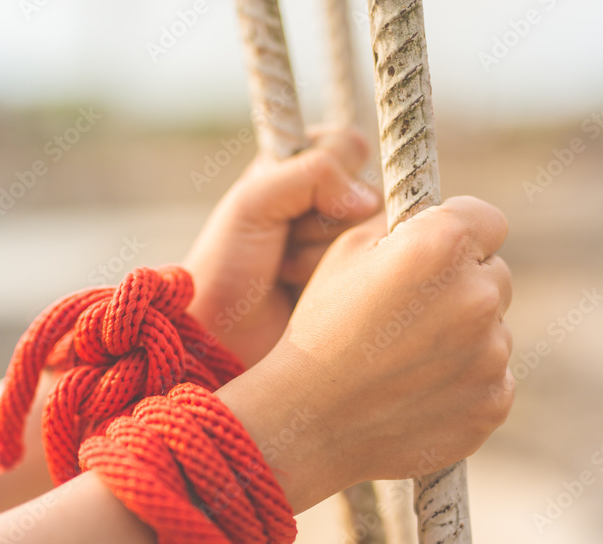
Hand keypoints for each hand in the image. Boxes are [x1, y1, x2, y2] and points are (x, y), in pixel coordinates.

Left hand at [184, 126, 381, 366]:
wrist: (222, 338)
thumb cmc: (225, 266)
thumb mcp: (254, 202)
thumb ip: (310, 174)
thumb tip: (370, 198)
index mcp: (299, 173)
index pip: (348, 145)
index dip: (332, 168)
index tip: (296, 197)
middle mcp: (329, 207)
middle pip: (369, 191)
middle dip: (323, 220)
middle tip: (283, 242)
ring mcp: (348, 248)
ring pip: (376, 231)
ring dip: (324, 254)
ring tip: (289, 274)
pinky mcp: (362, 285)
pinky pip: (381, 269)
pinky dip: (340, 280)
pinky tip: (309, 296)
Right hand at [218, 197, 513, 511]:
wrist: (310, 422)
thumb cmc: (321, 330)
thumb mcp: (346, 252)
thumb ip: (403, 226)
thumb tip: (437, 219)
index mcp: (441, 248)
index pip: (489, 220)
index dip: (461, 231)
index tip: (439, 249)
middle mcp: (478, 297)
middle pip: (495, 276)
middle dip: (463, 284)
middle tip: (413, 311)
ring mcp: (491, 355)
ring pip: (494, 330)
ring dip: (466, 336)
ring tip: (407, 357)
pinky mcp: (493, 402)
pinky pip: (494, 377)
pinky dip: (467, 380)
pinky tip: (419, 388)